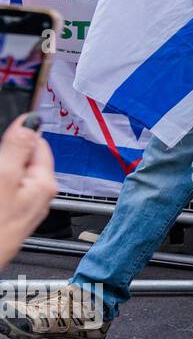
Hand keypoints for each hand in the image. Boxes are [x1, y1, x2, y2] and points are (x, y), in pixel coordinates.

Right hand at [0, 115, 57, 267]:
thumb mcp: (3, 179)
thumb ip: (17, 149)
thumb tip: (32, 120)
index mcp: (44, 183)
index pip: (37, 144)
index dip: (17, 136)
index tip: (2, 139)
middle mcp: (38, 196)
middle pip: (19, 161)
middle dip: (3, 158)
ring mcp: (21, 208)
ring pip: (7, 177)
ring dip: (1, 174)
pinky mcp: (7, 218)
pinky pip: (3, 192)